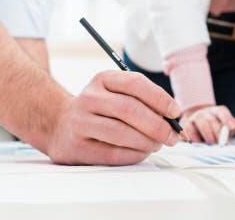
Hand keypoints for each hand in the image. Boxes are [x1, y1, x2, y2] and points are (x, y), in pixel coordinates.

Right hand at [47, 71, 181, 164]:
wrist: (59, 124)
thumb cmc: (98, 109)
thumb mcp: (114, 93)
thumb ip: (141, 100)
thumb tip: (171, 118)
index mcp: (102, 79)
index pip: (135, 83)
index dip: (160, 98)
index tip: (176, 112)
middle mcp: (89, 98)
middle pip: (130, 109)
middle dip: (157, 125)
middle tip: (172, 135)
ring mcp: (80, 122)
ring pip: (121, 133)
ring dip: (146, 141)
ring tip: (157, 144)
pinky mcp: (77, 147)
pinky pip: (112, 154)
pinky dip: (133, 155)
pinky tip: (142, 153)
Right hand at [180, 105, 234, 143]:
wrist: (195, 122)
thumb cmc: (213, 127)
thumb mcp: (224, 126)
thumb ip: (233, 126)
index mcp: (216, 112)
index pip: (222, 111)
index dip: (227, 118)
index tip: (232, 126)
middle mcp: (205, 112)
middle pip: (212, 118)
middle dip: (217, 131)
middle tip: (221, 142)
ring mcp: (194, 117)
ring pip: (200, 121)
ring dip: (206, 133)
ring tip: (211, 143)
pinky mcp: (185, 124)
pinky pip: (188, 129)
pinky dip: (194, 136)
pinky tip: (198, 143)